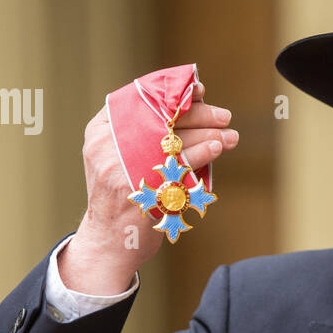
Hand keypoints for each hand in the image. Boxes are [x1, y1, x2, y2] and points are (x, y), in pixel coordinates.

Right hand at [60, 80, 238, 294]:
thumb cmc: (127, 194)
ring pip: (173, 139)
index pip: (140, 98)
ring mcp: (121, 167)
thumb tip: (193, 103)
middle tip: (225, 116)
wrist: (109, 242)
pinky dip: (201, 152)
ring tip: (230, 136)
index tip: (200, 90)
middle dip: (198, 114)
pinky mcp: (140, 189)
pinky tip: (217, 147)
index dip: (173, 91)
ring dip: (208, 134)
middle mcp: (107, 144)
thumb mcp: (121, 156)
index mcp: (101, 130)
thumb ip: (143, 132)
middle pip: (161, 117)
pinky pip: (178, 164)